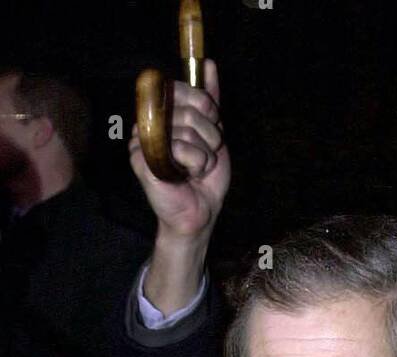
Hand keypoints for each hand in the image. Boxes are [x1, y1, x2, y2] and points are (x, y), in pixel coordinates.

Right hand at [129, 58, 229, 240]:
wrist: (200, 211)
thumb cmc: (205, 176)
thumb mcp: (213, 133)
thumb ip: (210, 100)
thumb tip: (209, 63)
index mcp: (163, 112)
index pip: (185, 90)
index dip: (206, 107)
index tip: (212, 125)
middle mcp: (149, 122)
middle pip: (189, 110)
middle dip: (210, 137)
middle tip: (204, 157)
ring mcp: (142, 140)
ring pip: (187, 130)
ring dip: (204, 155)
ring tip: (196, 170)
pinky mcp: (141, 159)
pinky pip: (180, 148)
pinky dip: (195, 164)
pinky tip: (187, 176)